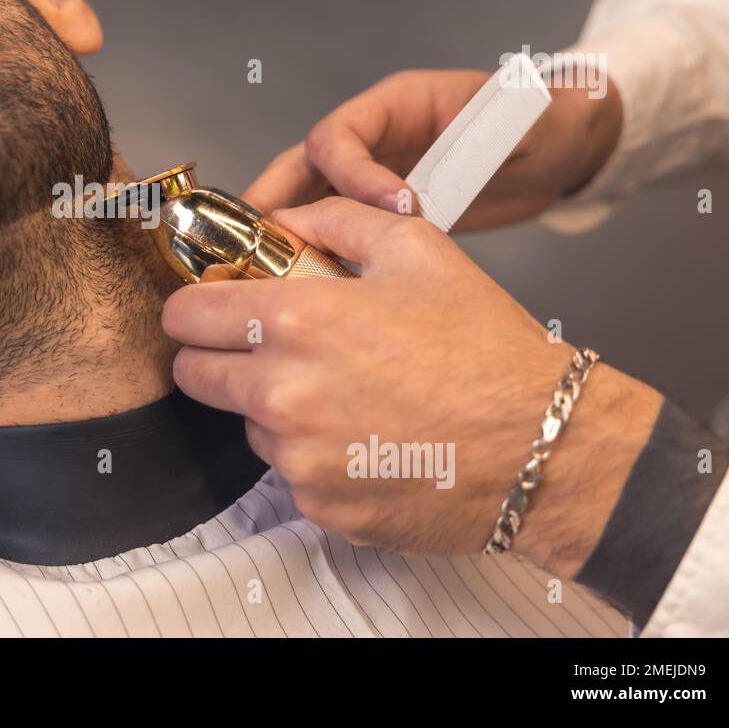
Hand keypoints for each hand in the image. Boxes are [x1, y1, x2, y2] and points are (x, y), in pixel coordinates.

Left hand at [161, 196, 659, 575]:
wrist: (544, 446)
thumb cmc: (486, 347)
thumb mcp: (416, 249)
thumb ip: (334, 221)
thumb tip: (282, 222)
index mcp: (295, 320)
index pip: (184, 316)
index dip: (194, 307)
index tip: (211, 308)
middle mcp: (281, 393)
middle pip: (194, 375)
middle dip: (219, 357)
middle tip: (269, 350)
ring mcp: (297, 458)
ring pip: (246, 425)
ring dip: (272, 410)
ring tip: (345, 395)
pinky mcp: (319, 506)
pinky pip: (289, 473)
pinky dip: (314, 457)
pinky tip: (369, 439)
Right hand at [243, 69, 622, 229]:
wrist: (560, 149)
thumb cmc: (545, 124)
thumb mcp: (522, 125)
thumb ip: (479, 145)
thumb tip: (435, 185)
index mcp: (397, 104)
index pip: (342, 133)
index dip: (350, 173)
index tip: (392, 208)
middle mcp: (374, 134)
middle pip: (302, 163)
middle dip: (273, 199)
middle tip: (256, 240)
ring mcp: (374, 169)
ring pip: (308, 194)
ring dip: (283, 227)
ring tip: (263, 266)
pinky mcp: (382, 205)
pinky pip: (336, 223)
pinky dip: (318, 249)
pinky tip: (312, 282)